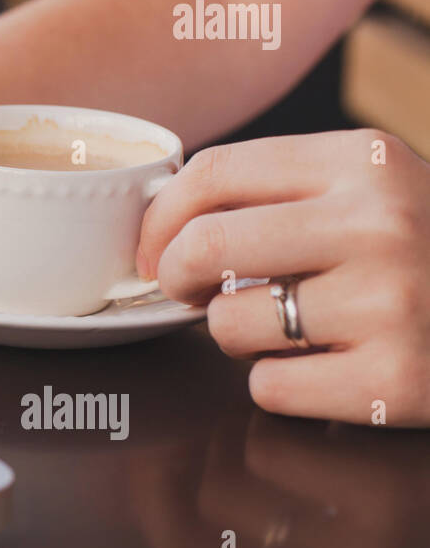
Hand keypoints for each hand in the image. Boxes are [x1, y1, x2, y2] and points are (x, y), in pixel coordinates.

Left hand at [137, 129, 429, 425]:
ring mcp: (392, 303)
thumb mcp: (372, 186)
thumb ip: (280, 189)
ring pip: (229, 323)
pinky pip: (268, 387)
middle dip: (172, 275)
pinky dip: (278, 383)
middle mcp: (380, 224)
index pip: (213, 172)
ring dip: (234, 333)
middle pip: (205, 247)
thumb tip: (161, 217)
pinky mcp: (397, 381)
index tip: (149, 246)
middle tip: (181, 290)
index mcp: (364, 161)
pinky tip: (325, 366)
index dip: (160, 216)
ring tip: (285, 326)